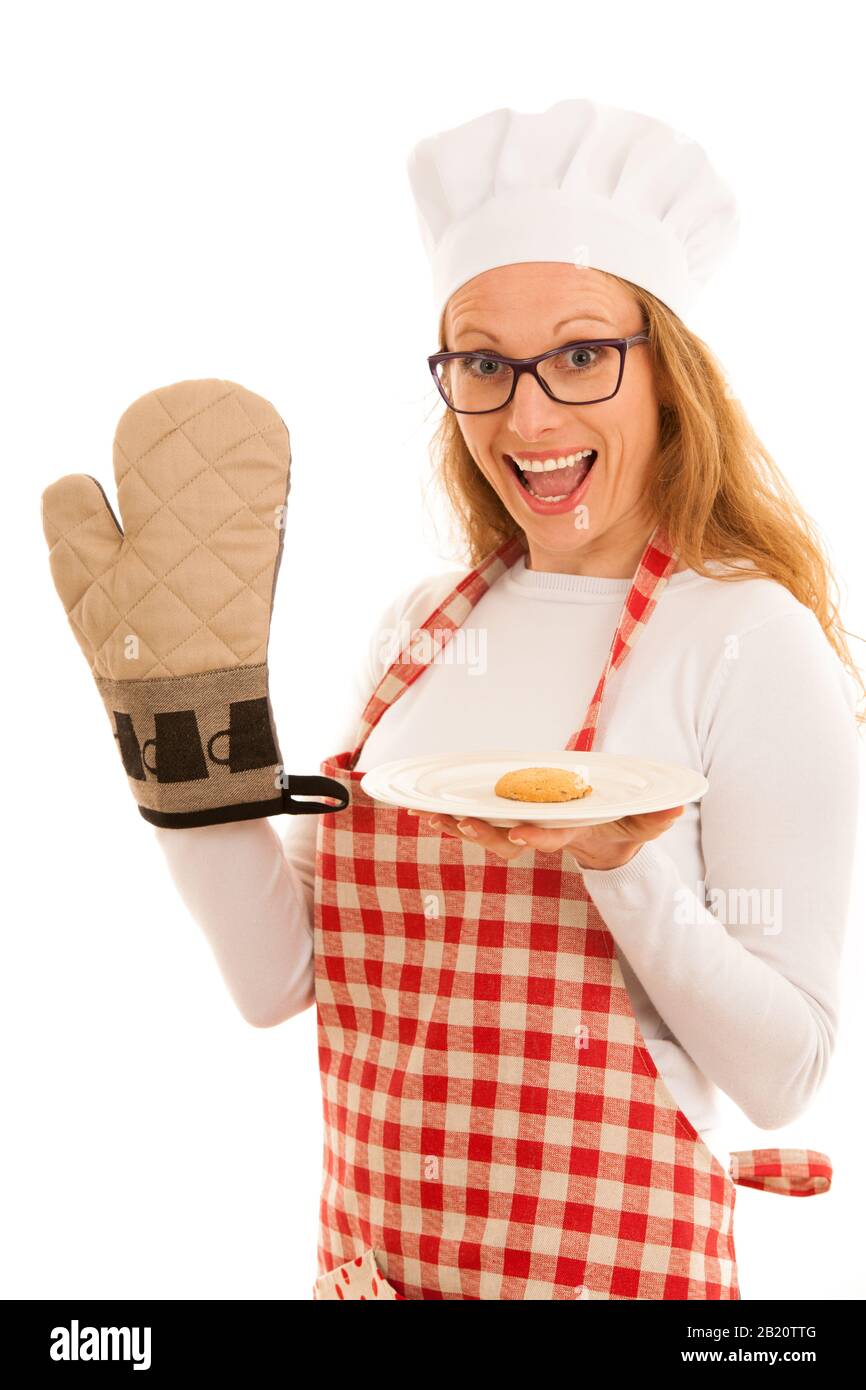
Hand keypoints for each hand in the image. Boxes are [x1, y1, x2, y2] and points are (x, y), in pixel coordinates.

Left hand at [407, 804, 685, 869]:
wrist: (601, 840)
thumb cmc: (620, 826)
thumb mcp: (642, 823)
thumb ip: (656, 818)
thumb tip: (678, 808)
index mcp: (569, 833)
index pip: (550, 837)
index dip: (535, 836)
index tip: (518, 832)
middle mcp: (538, 834)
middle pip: (506, 840)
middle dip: (483, 834)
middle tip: (460, 824)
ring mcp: (520, 829)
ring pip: (483, 832)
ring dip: (455, 826)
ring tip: (427, 815)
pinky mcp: (505, 820)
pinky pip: (473, 820)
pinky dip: (446, 817)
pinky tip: (420, 809)